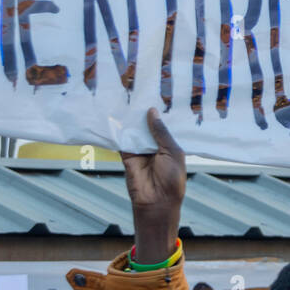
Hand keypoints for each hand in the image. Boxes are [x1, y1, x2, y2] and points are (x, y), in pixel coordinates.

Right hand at [121, 107, 186, 263]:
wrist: (156, 202)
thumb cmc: (172, 179)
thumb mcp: (172, 152)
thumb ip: (161, 132)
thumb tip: (152, 111)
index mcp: (170, 145)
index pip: (165, 125)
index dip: (162, 112)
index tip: (160, 92)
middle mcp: (155, 146)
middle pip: (148, 125)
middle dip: (145, 111)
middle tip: (141, 88)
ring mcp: (141, 150)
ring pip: (135, 130)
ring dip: (132, 118)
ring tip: (129, 95)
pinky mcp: (127, 155)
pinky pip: (123, 140)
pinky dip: (120, 129)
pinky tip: (118, 114)